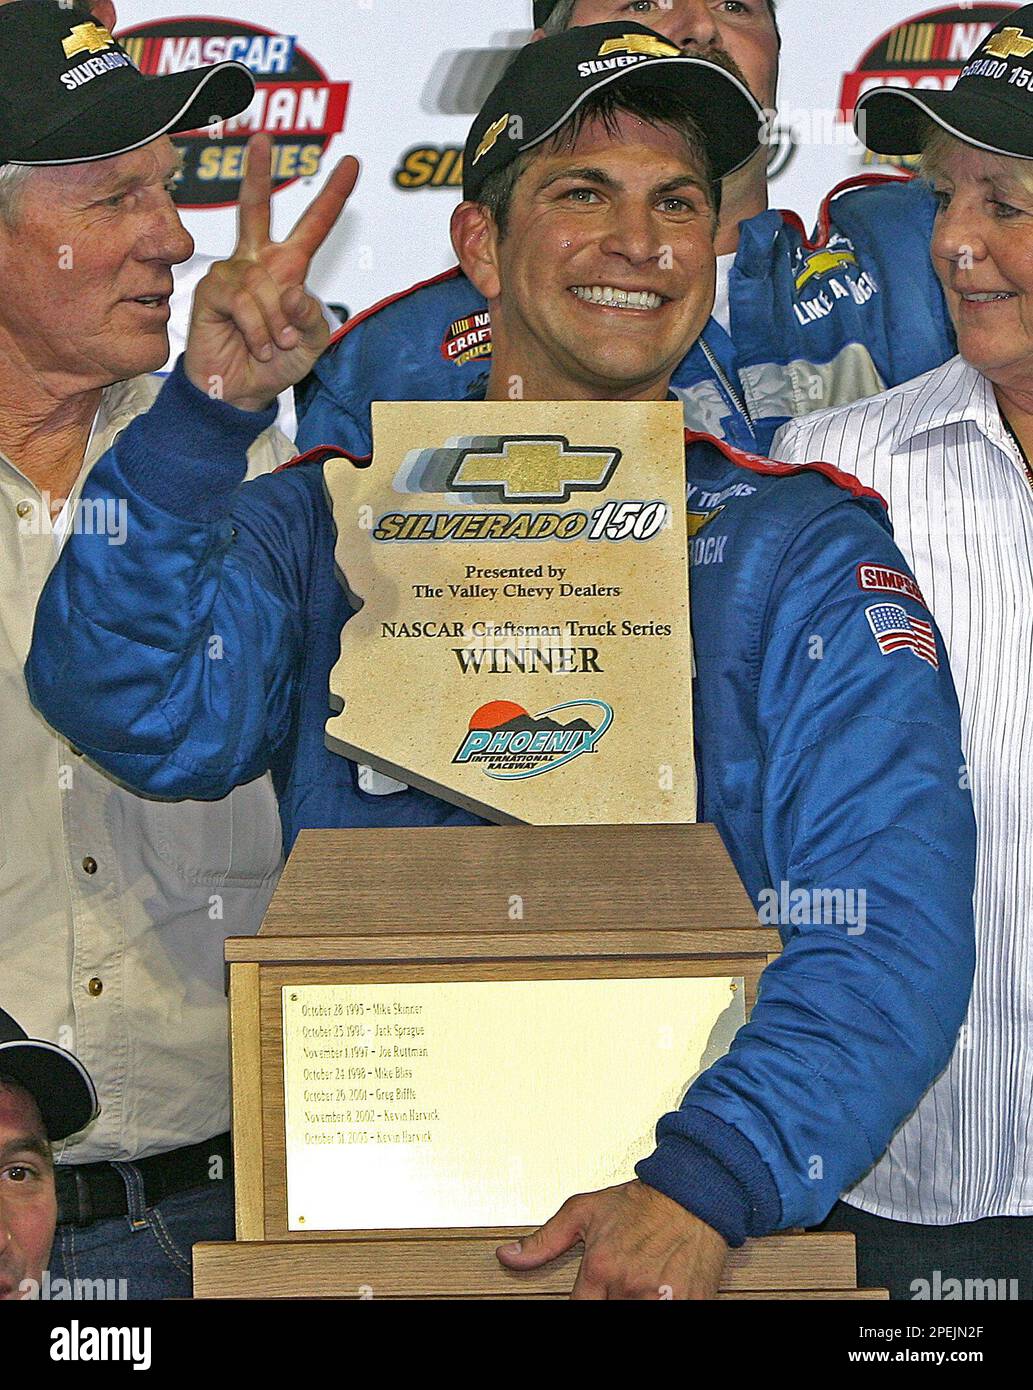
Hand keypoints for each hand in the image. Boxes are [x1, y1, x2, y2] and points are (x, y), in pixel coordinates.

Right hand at [184, 133, 358, 411]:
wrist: (241, 392)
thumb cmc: (277, 365)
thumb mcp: (313, 344)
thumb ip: (313, 316)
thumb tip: (291, 289)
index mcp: (288, 269)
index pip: (312, 226)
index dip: (332, 196)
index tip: (352, 164)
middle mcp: (257, 262)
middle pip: (255, 208)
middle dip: (256, 172)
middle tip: (262, 138)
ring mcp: (231, 273)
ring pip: (264, 284)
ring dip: (276, 323)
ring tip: (274, 347)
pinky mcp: (210, 290)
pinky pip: (244, 300)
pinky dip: (257, 328)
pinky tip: (257, 345)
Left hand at [496, 1180, 727, 1299]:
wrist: (691, 1193)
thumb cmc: (641, 1202)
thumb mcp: (584, 1211)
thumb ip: (544, 1240)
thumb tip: (510, 1256)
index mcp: (600, 1268)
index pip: (577, 1312)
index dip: (581, 1305)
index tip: (590, 1296)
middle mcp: (628, 1286)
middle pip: (609, 1315)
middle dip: (611, 1301)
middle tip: (617, 1286)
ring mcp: (659, 1299)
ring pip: (635, 1316)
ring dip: (633, 1303)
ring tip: (637, 1289)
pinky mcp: (690, 1304)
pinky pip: (670, 1317)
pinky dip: (662, 1306)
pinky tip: (658, 1293)